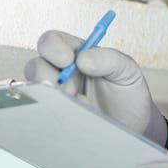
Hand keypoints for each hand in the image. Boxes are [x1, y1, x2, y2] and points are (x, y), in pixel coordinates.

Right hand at [24, 30, 167, 145]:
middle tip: (71, 89)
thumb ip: (109, 58)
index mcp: (76, 53)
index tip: (68, 60)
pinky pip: (44, 116)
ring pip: (36, 92)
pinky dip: (59, 115)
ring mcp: (56, 97)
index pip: (52, 41)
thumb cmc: (128, 93)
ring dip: (55, 98)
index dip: (54, 48)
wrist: (132, 125)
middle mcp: (60, 73)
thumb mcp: (127, 70)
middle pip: (35, 66)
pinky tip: (79, 118)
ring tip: (80, 104)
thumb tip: (82, 58)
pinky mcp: (55, 117)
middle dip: (49, 77)